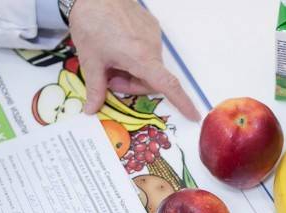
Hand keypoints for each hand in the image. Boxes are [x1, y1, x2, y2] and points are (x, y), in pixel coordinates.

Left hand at [68, 0, 200, 120]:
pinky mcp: (150, 26)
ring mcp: (153, 35)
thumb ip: (95, 89)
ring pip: (149, 66)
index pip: (167, 84)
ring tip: (110, 60)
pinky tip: (116, 47)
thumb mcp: (90, 61)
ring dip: (132, 71)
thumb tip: (91, 110)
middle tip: (109, 79)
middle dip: (132, 85)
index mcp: (140, 57)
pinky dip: (135, 56)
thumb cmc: (91, 24)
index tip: (195, 115)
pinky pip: (148, 50)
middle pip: (152, 80)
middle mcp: (152, 47)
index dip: (182, 102)